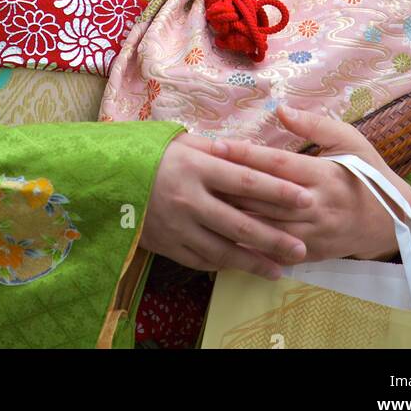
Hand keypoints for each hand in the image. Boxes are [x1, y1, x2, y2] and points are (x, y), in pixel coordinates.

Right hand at [140, 130, 316, 278]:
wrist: (103, 178)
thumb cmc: (149, 154)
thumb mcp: (182, 142)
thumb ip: (216, 149)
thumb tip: (251, 151)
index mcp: (197, 166)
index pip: (247, 180)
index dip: (279, 191)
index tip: (306, 199)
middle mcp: (189, 198)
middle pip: (240, 222)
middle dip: (274, 238)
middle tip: (301, 248)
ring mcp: (177, 226)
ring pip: (222, 249)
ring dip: (253, 261)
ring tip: (280, 269)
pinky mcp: (166, 245)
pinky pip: (201, 260)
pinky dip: (225, 266)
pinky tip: (244, 268)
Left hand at [210, 104, 410, 263]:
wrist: (391, 221)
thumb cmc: (366, 172)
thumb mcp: (348, 140)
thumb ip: (314, 124)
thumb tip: (280, 109)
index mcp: (324, 175)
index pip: (276, 164)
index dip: (245, 155)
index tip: (216, 145)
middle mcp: (316, 206)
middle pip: (264, 197)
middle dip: (228, 186)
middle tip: (196, 173)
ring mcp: (312, 234)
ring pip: (265, 226)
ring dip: (233, 215)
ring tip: (202, 201)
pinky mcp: (310, 253)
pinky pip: (274, 250)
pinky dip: (248, 244)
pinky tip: (223, 235)